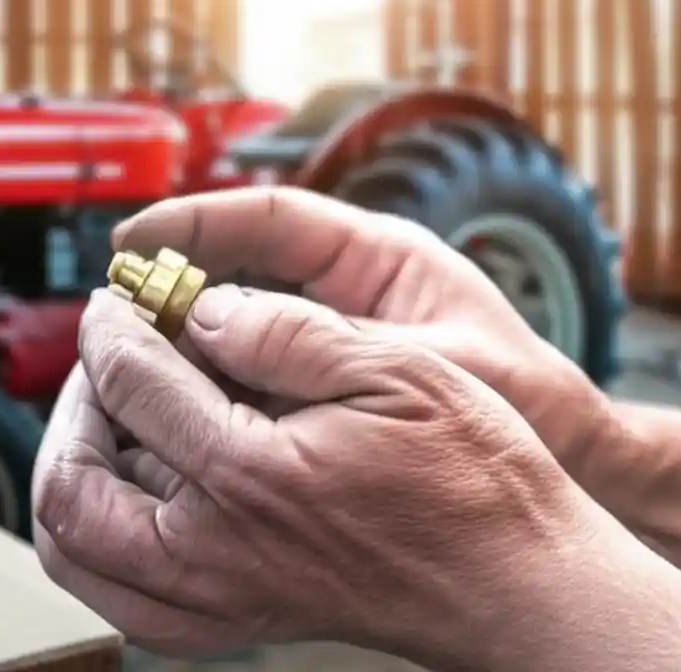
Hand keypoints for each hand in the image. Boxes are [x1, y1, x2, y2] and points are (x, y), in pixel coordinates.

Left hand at [33, 288, 621, 666]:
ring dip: (71, 471)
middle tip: (104, 363)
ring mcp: (215, 598)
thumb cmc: (470, 482)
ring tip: (107, 418)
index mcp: (248, 477)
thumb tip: (203, 311)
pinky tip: (132, 485)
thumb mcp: (395, 371)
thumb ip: (285, 331)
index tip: (118, 302)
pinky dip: (96, 532)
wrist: (513, 586)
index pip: (130, 382)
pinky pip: (115, 590)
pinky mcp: (228, 620)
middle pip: (69, 485)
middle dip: (69, 408)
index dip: (112, 327)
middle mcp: (212, 552)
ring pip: (77, 549)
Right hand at [111, 187, 615, 488]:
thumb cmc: (522, 399)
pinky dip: (216, 386)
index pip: (269, 217)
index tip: (131, 242)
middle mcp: (348, 289)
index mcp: (379, 255)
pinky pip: (256, 374)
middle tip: (117, 307)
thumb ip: (331, 343)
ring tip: (134, 362)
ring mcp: (334, 338)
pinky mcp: (328, 388)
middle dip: (176, 283)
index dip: (192, 221)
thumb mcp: (427, 364)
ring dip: (188, 339)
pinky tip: (181, 411)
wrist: (563, 462)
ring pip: (240, 324)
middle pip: (240, 268)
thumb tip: (220, 322)